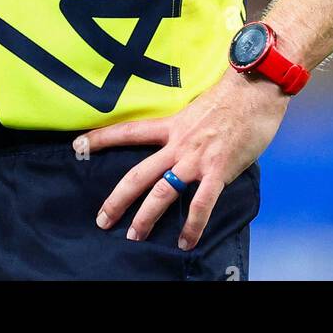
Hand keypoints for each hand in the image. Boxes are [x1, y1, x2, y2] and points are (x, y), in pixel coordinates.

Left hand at [73, 69, 289, 250]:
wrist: (254, 90)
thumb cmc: (231, 98)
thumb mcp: (197, 110)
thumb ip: (185, 130)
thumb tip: (180, 143)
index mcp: (171, 125)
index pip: (128, 131)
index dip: (101, 138)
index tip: (78, 145)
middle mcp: (177, 144)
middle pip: (138, 173)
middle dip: (117, 199)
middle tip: (102, 219)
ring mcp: (195, 159)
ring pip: (162, 192)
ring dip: (145, 217)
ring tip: (134, 237)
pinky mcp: (217, 171)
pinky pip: (200, 205)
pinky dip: (192, 226)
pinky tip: (185, 242)